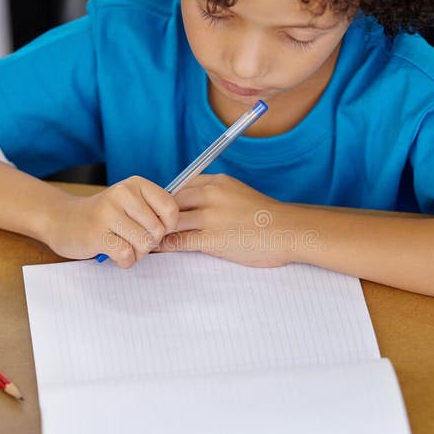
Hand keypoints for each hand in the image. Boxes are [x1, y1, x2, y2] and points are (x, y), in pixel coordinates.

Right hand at [42, 176, 178, 266]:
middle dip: (150, 243)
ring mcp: (108, 213)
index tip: (155, 230)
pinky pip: (127, 255)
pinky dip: (125, 261)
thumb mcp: (130, 202)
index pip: (170, 208)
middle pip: (158, 230)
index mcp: (136, 184)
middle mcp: (123, 194)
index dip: (168, 226)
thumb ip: (154, 210)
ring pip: (144, 244)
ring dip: (138, 253)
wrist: (63, 220)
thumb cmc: (103, 215)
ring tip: (124, 246)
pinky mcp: (97, 234)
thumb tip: (179, 228)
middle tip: (134, 241)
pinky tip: (114, 253)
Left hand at [158, 173, 293, 266]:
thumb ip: (216, 197)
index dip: (165, 202)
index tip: (157, 212)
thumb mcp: (239, 195)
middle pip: (170, 202)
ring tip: (146, 240)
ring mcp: (211, 217)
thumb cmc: (266, 218)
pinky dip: (165, 246)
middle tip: (145, 226)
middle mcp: (211, 195)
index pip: (180, 187)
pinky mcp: (212, 238)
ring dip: (157, 232)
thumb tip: (193, 206)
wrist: (288, 232)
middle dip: (156, 216)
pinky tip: (158, 251)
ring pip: (171, 222)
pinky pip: (179, 241)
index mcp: (217, 182)